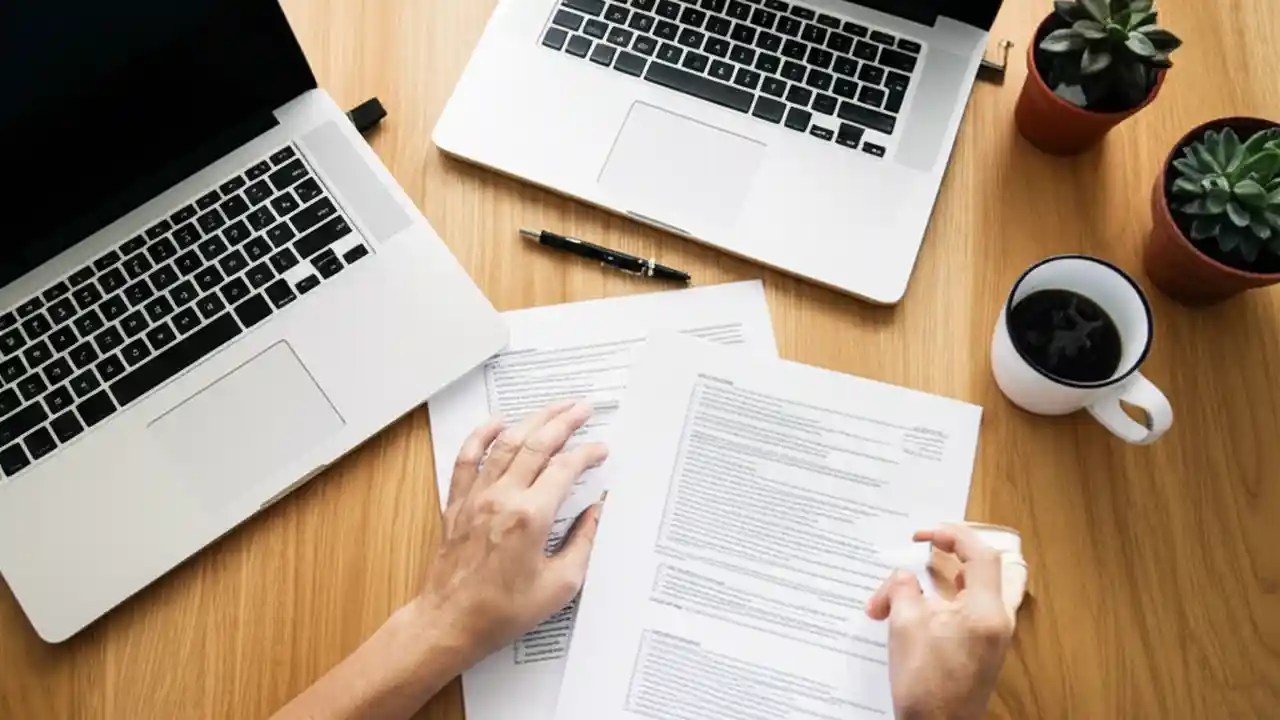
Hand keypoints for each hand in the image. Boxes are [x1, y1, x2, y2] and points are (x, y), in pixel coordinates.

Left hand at [418, 400, 608, 668]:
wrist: (451, 622)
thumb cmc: (502, 611)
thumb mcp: (560, 585)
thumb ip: (583, 542)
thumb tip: (597, 513)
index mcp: (531, 517)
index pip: (565, 468)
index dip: (587, 454)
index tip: (600, 450)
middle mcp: (502, 499)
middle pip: (538, 444)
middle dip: (564, 421)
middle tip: (582, 408)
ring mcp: (476, 497)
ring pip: (506, 443)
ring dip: (532, 419)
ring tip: (552, 407)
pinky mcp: (457, 503)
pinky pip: (468, 458)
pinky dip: (482, 435)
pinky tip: (497, 423)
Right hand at [866, 524, 1013, 719]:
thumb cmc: (924, 681)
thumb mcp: (905, 625)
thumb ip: (903, 588)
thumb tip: (902, 576)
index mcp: (985, 610)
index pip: (980, 555)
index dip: (952, 535)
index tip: (922, 536)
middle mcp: (996, 620)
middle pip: (979, 569)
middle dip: (949, 552)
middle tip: (922, 546)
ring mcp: (991, 636)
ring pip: (970, 590)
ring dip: (940, 578)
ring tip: (910, 578)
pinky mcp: (980, 649)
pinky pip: (966, 610)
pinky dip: (942, 599)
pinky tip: (918, 604)